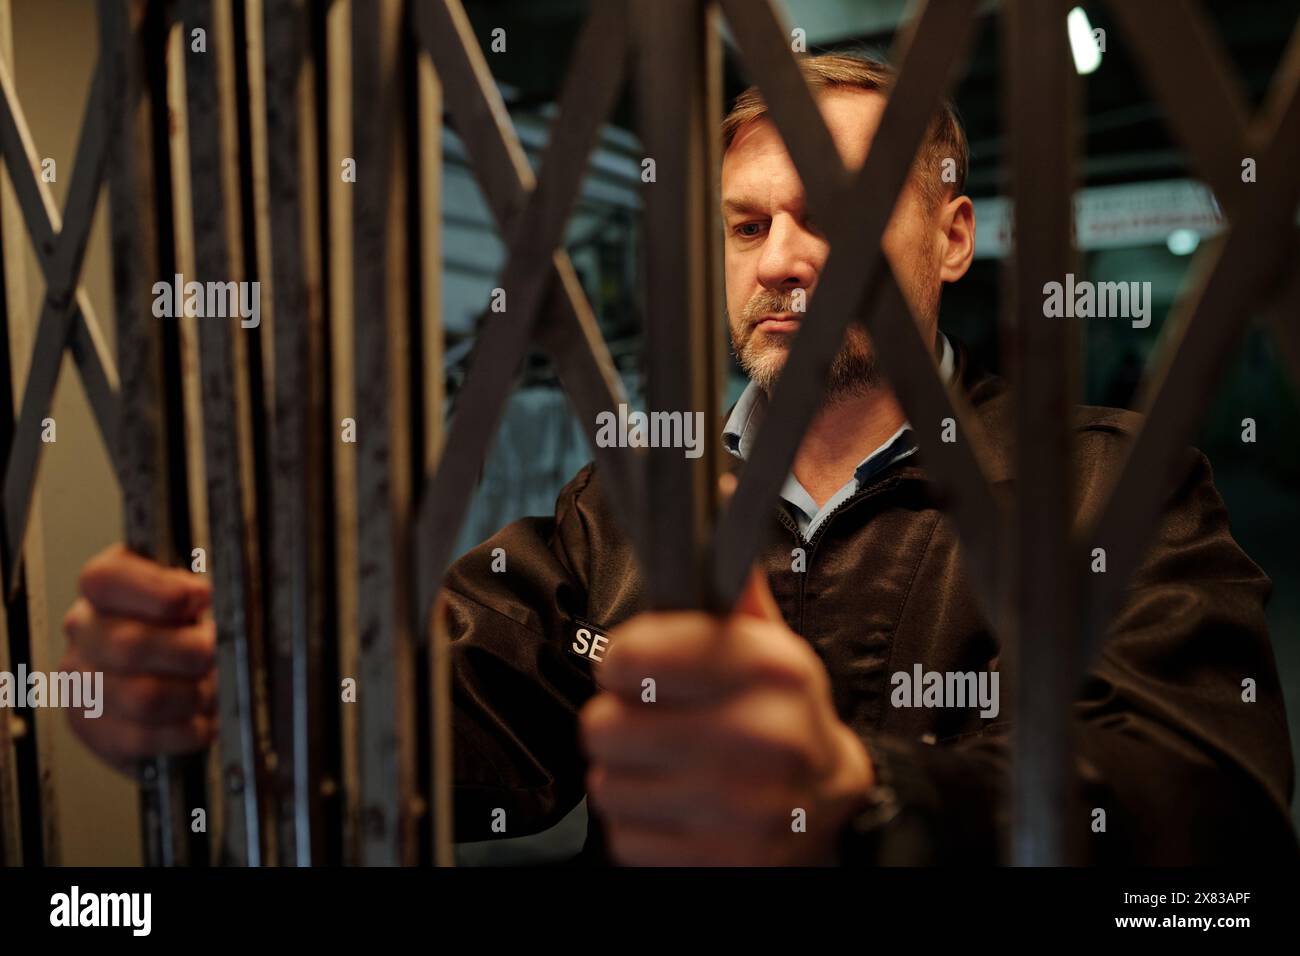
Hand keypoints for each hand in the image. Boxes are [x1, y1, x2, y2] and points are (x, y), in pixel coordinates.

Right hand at [60, 544, 216, 775]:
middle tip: (215, 655)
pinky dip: (186, 731)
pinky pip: (144, 738)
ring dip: (192, 696)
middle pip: (129, 646)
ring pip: (142, 697)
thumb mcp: (193, 598)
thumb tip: (208, 598)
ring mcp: (82, 683)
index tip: (202, 597)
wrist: (172, 686)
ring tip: (212, 690)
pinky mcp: (92, 729)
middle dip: (190, 653)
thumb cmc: (185, 631)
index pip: (105, 580)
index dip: (158, 590)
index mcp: (105, 588)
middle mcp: (85, 632)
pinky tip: (201, 720)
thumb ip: (195, 593)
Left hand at [579, 565, 873, 864]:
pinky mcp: (718, 862)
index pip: (631, 655)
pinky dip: (639, 824)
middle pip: (603, 725)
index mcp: (769, 668)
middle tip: (648, 720)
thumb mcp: (772, 645)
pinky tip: (674, 805)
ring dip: (626, 775)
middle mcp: (759, 737)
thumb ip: (733, 588)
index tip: (632, 667)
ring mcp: (739, 809)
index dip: (620, 660)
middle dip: (618, 721)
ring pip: (607, 784)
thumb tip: (717, 497)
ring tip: (665, 765)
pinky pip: (625, 839)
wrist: (831, 807)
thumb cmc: (786, 714)